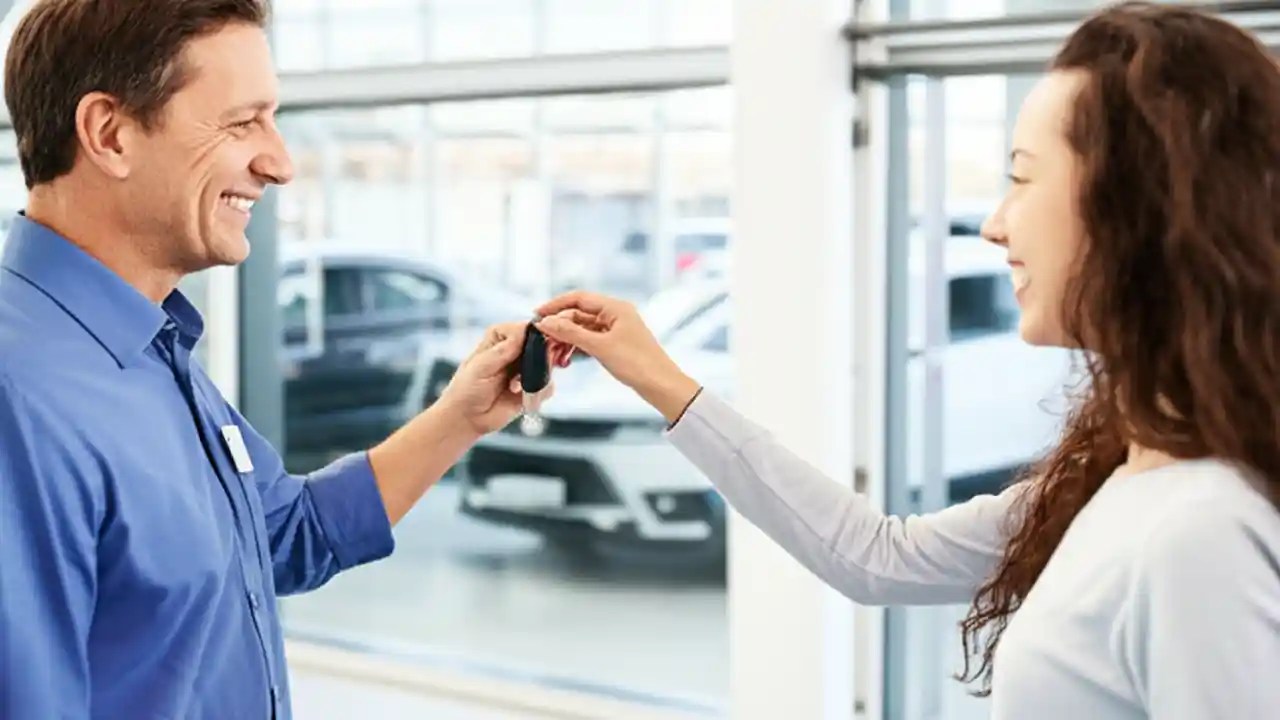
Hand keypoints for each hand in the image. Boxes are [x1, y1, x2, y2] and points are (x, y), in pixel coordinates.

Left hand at [434, 322, 566, 434]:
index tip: (538, 344)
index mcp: (499, 338)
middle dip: (542, 356)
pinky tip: (522, 396)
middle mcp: (514, 351)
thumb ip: (503, 350)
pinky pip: (547, 386)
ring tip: (518, 386)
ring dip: (538, 376)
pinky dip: (540, 391)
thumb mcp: (481, 367)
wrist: (467, 419)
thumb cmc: (465, 389)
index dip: (534, 334)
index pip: (524, 328)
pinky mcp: (531, 388)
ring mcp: (524, 370)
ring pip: (547, 364)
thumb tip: (525, 332)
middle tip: (533, 368)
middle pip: (541, 344)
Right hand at [534, 291, 700, 423]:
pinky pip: (591, 339)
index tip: (537, 314)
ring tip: (553, 352)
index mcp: (616, 307)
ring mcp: (617, 329)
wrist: (660, 385)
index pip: (579, 297)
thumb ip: (571, 333)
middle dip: (560, 325)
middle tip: (542, 338)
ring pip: (584, 328)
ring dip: (567, 338)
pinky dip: (578, 346)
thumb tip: (546, 322)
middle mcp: (616, 314)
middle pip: (580, 313)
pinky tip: (567, 357)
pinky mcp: (616, 343)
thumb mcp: (599, 347)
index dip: (556, 305)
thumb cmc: (637, 363)